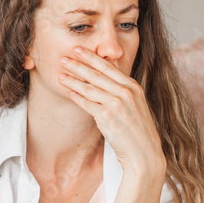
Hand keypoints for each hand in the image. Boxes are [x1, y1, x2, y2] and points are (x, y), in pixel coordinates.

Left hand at [58, 48, 165, 184]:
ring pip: (89, 88)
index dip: (92, 57)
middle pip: (97, 74)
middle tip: (64, 57)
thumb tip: (107, 79)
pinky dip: (77, 97)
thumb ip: (122, 91)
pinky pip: (87, 104)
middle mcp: (126, 92)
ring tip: (60, 74)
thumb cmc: (137, 131)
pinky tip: (68, 92)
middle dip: (78, 64)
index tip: (79, 49)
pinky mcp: (107, 117)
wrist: (143, 153)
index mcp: (133, 87)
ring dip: (72, 80)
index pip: (109, 67)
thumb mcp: (135, 105)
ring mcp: (117, 104)